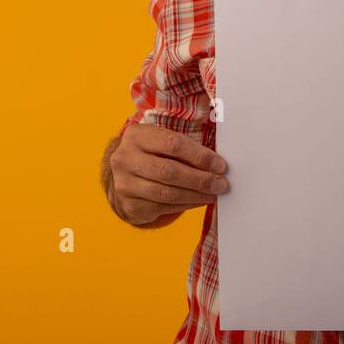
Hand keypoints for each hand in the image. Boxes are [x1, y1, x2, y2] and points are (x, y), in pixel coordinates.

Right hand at [109, 124, 228, 225]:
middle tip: (220, 184)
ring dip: (196, 195)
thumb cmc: (152, 154)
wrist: (123, 175)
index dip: (200, 156)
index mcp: (137, 136)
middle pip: (169, 171)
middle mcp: (125, 159)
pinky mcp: (129, 205)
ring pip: (167, 193)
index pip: (173, 144)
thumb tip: (216, 164)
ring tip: (214, 194)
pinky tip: (199, 201)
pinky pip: (163, 208)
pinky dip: (186, 205)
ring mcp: (124, 184)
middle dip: (200, 179)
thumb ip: (185, 147)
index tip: (220, 165)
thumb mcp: (161, 141)